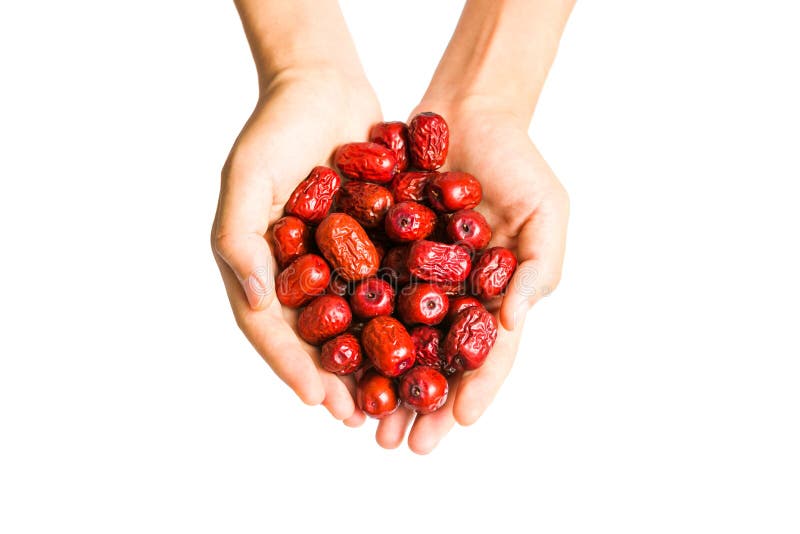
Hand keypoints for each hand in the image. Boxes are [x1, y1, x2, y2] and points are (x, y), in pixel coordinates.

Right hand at [211, 66, 381, 424]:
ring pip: (353, 321)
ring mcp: (335, 260)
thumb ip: (240, 238)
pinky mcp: (371, 243)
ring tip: (392, 394)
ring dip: (371, 360)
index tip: (318, 400)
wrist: (324, 86)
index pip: (270, 329)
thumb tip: (256, 301)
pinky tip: (424, 341)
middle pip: (315, 337)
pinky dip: (400, 315)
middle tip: (360, 416)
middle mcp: (297, 272)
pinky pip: (385, 285)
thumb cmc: (276, 128)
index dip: (291, 366)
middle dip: (337, 378)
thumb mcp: (247, 178)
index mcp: (259, 267)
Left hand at [375, 100, 568, 452]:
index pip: (489, 354)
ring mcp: (417, 275)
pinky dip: (354, 329)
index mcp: (495, 294)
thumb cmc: (518, 161)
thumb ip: (539, 267)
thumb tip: (511, 320)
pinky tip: (338, 360)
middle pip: (437, 360)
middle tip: (400, 444)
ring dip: (383, 382)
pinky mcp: (384, 250)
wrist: (468, 110)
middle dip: (421, 403)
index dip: (476, 390)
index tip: (458, 425)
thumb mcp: (546, 212)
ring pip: (397, 340)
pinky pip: (366, 294)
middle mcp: (453, 293)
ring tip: (366, 421)